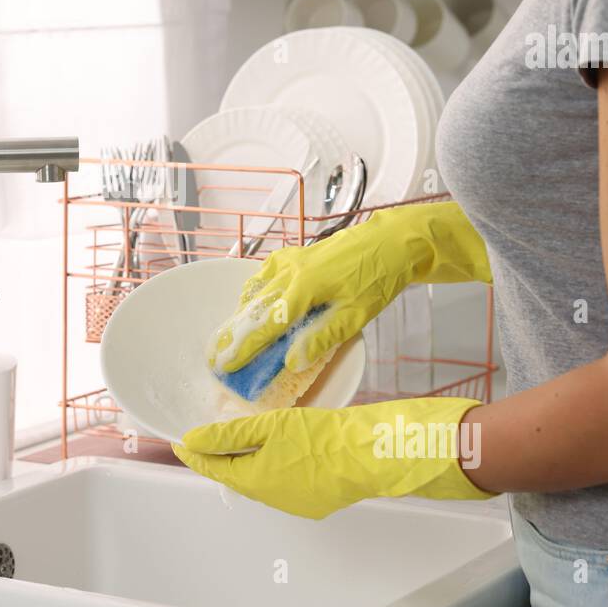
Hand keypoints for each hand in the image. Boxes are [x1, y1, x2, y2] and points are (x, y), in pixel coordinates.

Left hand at [171, 397, 495, 519]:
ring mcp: (298, 502)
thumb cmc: (324, 437)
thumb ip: (229, 434)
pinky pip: (286, 485)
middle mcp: (274, 498)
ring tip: (238, 445)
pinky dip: (273, 469)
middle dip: (220, 460)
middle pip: (238, 477)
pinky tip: (279, 454)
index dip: (196, 455)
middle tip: (206, 443)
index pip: (215, 468)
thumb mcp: (270, 426)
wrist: (372, 453)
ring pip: (262, 482)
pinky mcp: (319, 498)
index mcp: (257, 481)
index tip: (180, 443)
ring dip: (248, 464)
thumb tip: (194, 441)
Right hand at [209, 201, 491, 375]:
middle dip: (235, 333)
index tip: (225, 364)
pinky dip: (255, 292)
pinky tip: (255, 303)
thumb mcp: (355, 315)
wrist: (391, 242)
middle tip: (216, 354)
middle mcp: (290, 271)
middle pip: (254, 308)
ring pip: (256, 290)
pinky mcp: (296, 254)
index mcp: (304, 288)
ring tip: (231, 335)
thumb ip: (322, 338)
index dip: (245, 346)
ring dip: (243, 314)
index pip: (267, 324)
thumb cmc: (377, 279)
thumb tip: (291, 361)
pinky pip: (265, 274)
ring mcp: (291, 260)